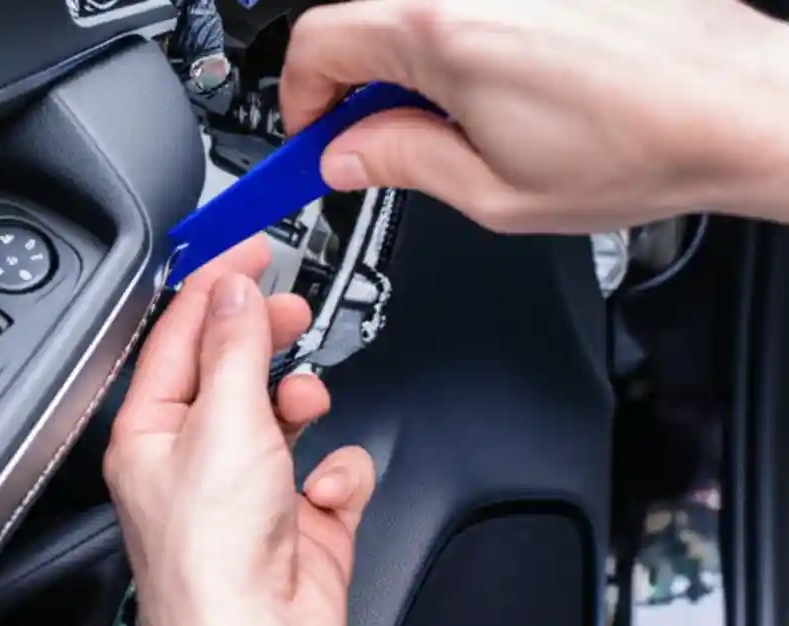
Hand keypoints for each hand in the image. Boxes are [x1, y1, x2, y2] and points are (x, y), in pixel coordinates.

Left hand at [104, 237, 374, 625]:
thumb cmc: (212, 559)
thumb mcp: (222, 423)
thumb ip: (234, 347)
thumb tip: (234, 290)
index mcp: (151, 431)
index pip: (179, 337)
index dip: (213, 285)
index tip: (248, 247)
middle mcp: (194, 459)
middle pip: (232, 369)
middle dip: (264, 338)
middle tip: (289, 309)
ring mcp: (248, 490)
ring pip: (285, 415)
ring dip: (303, 403)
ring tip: (305, 407)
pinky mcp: (297, 522)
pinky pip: (329, 470)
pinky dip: (338, 471)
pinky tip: (326, 489)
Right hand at [280, 0, 788, 231]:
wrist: (741, 107)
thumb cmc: (643, 144)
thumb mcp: (494, 191)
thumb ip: (400, 164)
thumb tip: (345, 156)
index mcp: (441, 33)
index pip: (314, 45)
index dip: (299, 102)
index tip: (312, 138)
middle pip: (360, 22)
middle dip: (352, 88)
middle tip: (373, 142)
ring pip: (414, 13)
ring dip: (409, 65)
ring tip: (456, 121)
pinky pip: (469, 4)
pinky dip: (461, 41)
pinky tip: (501, 88)